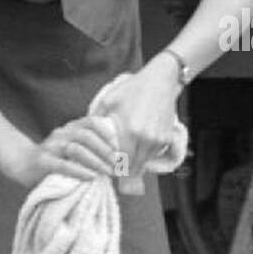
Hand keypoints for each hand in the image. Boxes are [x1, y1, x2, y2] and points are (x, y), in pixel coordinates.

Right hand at [24, 115, 119, 185]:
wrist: (23, 163)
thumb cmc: (55, 158)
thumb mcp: (72, 148)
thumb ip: (89, 147)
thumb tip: (116, 157)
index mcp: (70, 128)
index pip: (91, 122)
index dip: (106, 133)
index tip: (118, 147)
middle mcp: (61, 133)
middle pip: (86, 136)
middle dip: (104, 150)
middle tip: (116, 164)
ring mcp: (50, 146)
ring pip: (76, 149)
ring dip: (95, 161)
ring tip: (107, 172)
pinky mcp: (42, 161)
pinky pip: (62, 165)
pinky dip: (78, 171)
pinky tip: (90, 177)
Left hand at [93, 55, 181, 178]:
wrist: (159, 82)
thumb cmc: (132, 89)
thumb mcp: (108, 101)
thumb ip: (96, 121)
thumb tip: (86, 137)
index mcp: (130, 130)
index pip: (119, 162)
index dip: (112, 170)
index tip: (105, 171)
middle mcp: (146, 138)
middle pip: (132, 167)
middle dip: (122, 171)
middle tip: (113, 172)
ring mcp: (158, 140)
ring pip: (143, 163)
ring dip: (134, 166)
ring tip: (123, 163)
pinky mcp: (166, 139)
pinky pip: (153, 156)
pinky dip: (144, 157)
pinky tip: (136, 152)